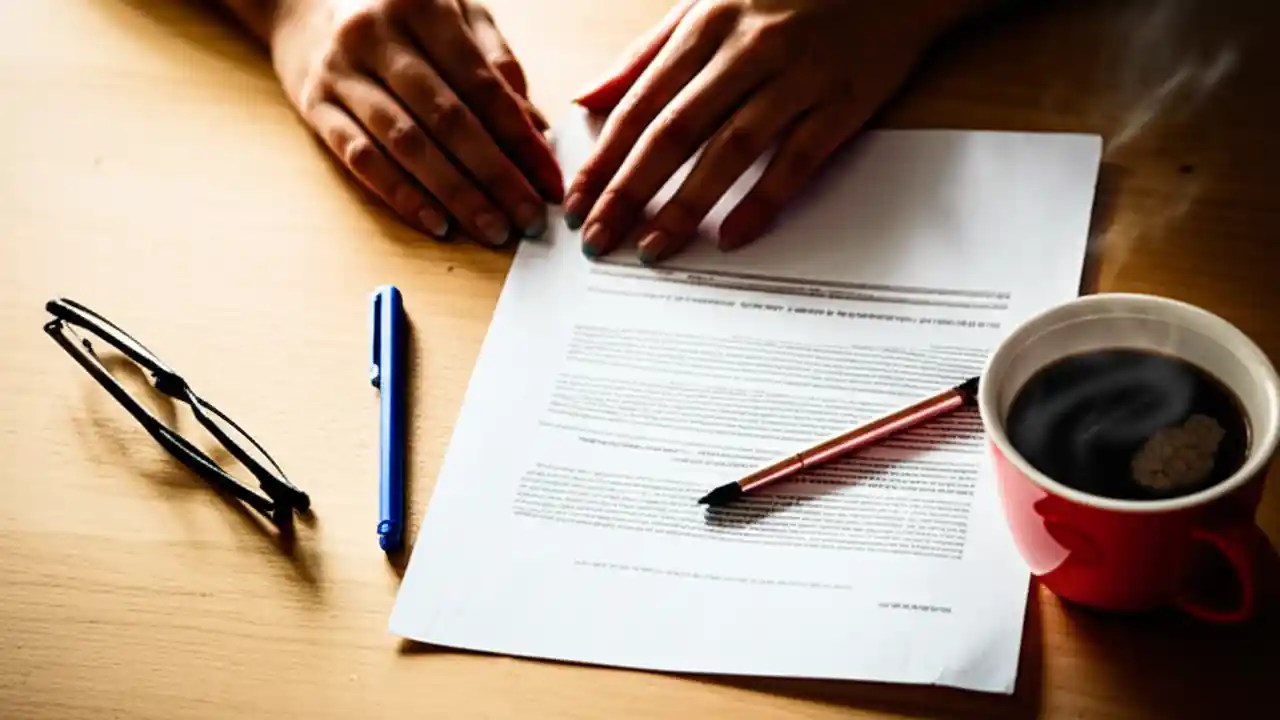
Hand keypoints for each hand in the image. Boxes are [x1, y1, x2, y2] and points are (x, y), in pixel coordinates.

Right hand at [268, 0, 561, 243]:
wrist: (301, 2)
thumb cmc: (398, 14)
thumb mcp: (454, 13)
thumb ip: (496, 64)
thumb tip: (535, 131)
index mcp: (422, 6)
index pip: (483, 85)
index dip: (521, 139)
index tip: (550, 181)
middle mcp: (377, 36)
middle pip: (447, 119)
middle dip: (495, 176)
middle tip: (528, 218)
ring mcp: (341, 73)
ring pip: (406, 144)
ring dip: (455, 194)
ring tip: (492, 228)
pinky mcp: (315, 107)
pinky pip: (361, 159)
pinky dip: (401, 195)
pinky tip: (436, 223)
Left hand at [566, 0, 988, 262]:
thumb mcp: (708, 3)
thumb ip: (647, 54)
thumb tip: (589, 99)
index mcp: (706, 25)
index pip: (640, 104)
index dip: (605, 159)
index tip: (578, 202)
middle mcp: (747, 50)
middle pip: (675, 131)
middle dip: (629, 190)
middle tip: (599, 239)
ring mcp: (798, 75)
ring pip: (731, 148)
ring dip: (686, 203)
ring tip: (653, 247)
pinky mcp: (845, 100)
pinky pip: (798, 158)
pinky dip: (764, 199)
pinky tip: (733, 235)